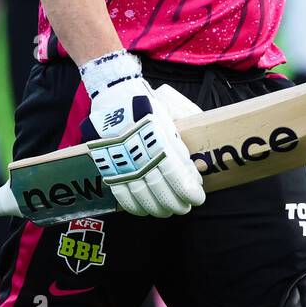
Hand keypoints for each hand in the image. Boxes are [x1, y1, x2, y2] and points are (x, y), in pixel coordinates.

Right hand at [80, 51, 205, 217]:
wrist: (116, 95)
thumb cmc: (149, 105)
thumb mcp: (173, 113)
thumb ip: (185, 140)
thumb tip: (195, 169)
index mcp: (158, 139)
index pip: (175, 174)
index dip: (187, 190)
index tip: (197, 198)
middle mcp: (139, 153)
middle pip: (159, 188)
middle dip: (175, 202)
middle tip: (185, 208)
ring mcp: (121, 160)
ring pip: (141, 194)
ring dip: (156, 207)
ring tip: (168, 211)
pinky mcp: (108, 164)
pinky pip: (120, 193)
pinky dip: (133, 206)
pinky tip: (144, 211)